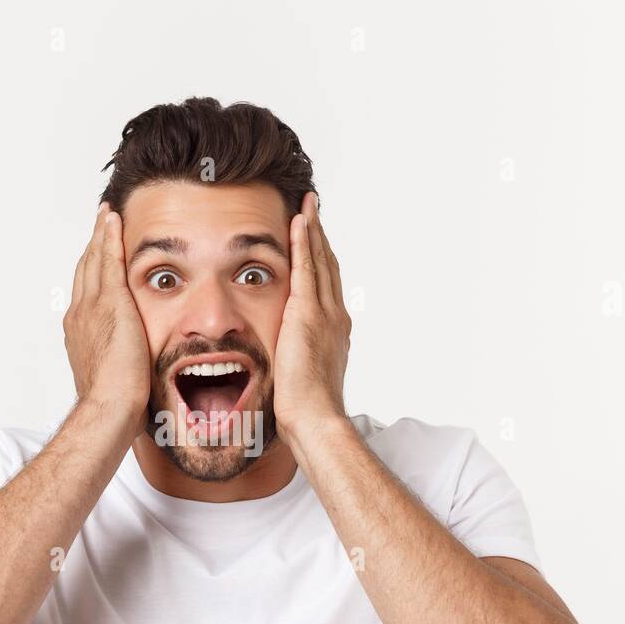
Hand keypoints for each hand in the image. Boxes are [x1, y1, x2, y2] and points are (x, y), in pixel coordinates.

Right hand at [63, 203, 149, 433]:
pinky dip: (109, 238)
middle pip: (84, 270)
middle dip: (92, 247)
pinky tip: (113, 221)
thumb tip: (131, 373)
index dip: (90, 272)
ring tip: (105, 215)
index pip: (86, 293)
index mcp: (80, 332)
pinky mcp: (111, 302)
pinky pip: (108, 260)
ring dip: (99, 235)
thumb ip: (119, 365)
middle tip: (98, 225)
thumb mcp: (113, 379)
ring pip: (94, 260)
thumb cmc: (114, 405)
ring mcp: (92, 306)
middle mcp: (79, 314)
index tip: (95, 257)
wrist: (109, 406)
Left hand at [273, 191, 351, 447]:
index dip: (323, 261)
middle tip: (315, 210)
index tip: (317, 241)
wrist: (316, 418)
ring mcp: (325, 313)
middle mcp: (336, 317)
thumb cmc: (308, 410)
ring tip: (308, 205)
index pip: (328, 287)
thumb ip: (299, 360)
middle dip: (321, 238)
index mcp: (335, 332)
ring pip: (320, 260)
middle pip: (328, 266)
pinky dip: (305, 242)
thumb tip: (288, 361)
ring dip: (314, 230)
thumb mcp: (305, 378)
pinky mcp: (309, 313)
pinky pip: (307, 267)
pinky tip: (300, 221)